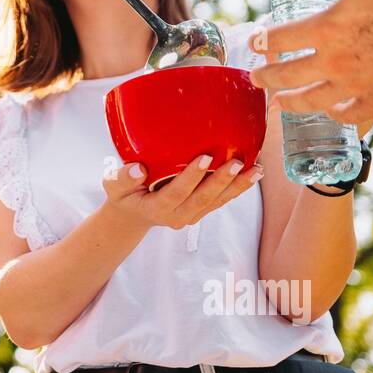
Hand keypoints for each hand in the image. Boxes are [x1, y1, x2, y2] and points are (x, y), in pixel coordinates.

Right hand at [101, 155, 263, 233]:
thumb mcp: (115, 186)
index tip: (205, 157)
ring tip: (257, 169)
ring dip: (238, 186)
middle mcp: (178, 216)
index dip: (192, 176)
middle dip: (222, 180)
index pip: (177, 193)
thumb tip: (137, 169)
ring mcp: (192, 216)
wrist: (135, 213)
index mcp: (157, 208)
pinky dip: (239, 187)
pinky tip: (254, 174)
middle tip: (238, 162)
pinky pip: (222, 200)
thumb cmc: (125, 194)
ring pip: (218, 201)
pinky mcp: (202, 211)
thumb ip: (122, 178)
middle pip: (203, 199)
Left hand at [248, 0, 372, 124]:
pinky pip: (349, 115)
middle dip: (265, 78)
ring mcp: (356, 84)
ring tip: (280, 102)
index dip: (261, 40)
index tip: (254, 40)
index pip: (278, 40)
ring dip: (290, 102)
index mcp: (326, 29)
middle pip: (286, 76)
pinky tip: (330, 111)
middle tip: (255, 78)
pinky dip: (335, 115)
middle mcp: (335, 61)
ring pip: (311, 101)